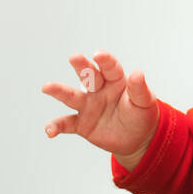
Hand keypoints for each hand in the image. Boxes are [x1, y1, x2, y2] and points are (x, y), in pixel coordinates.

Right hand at [41, 51, 158, 158]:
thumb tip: (137, 73)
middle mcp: (98, 90)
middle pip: (88, 75)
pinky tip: (49, 130)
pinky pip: (66, 123)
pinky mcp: (82, 124)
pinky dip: (56, 126)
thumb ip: (139, 89)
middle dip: (81, 66)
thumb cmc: (141, 115)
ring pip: (71, 96)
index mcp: (115, 81)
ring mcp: (88, 106)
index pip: (110, 68)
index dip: (105, 61)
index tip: (99, 55)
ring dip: (59, 91)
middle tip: (75, 57)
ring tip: (47, 87)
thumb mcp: (145, 102)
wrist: (138, 139)